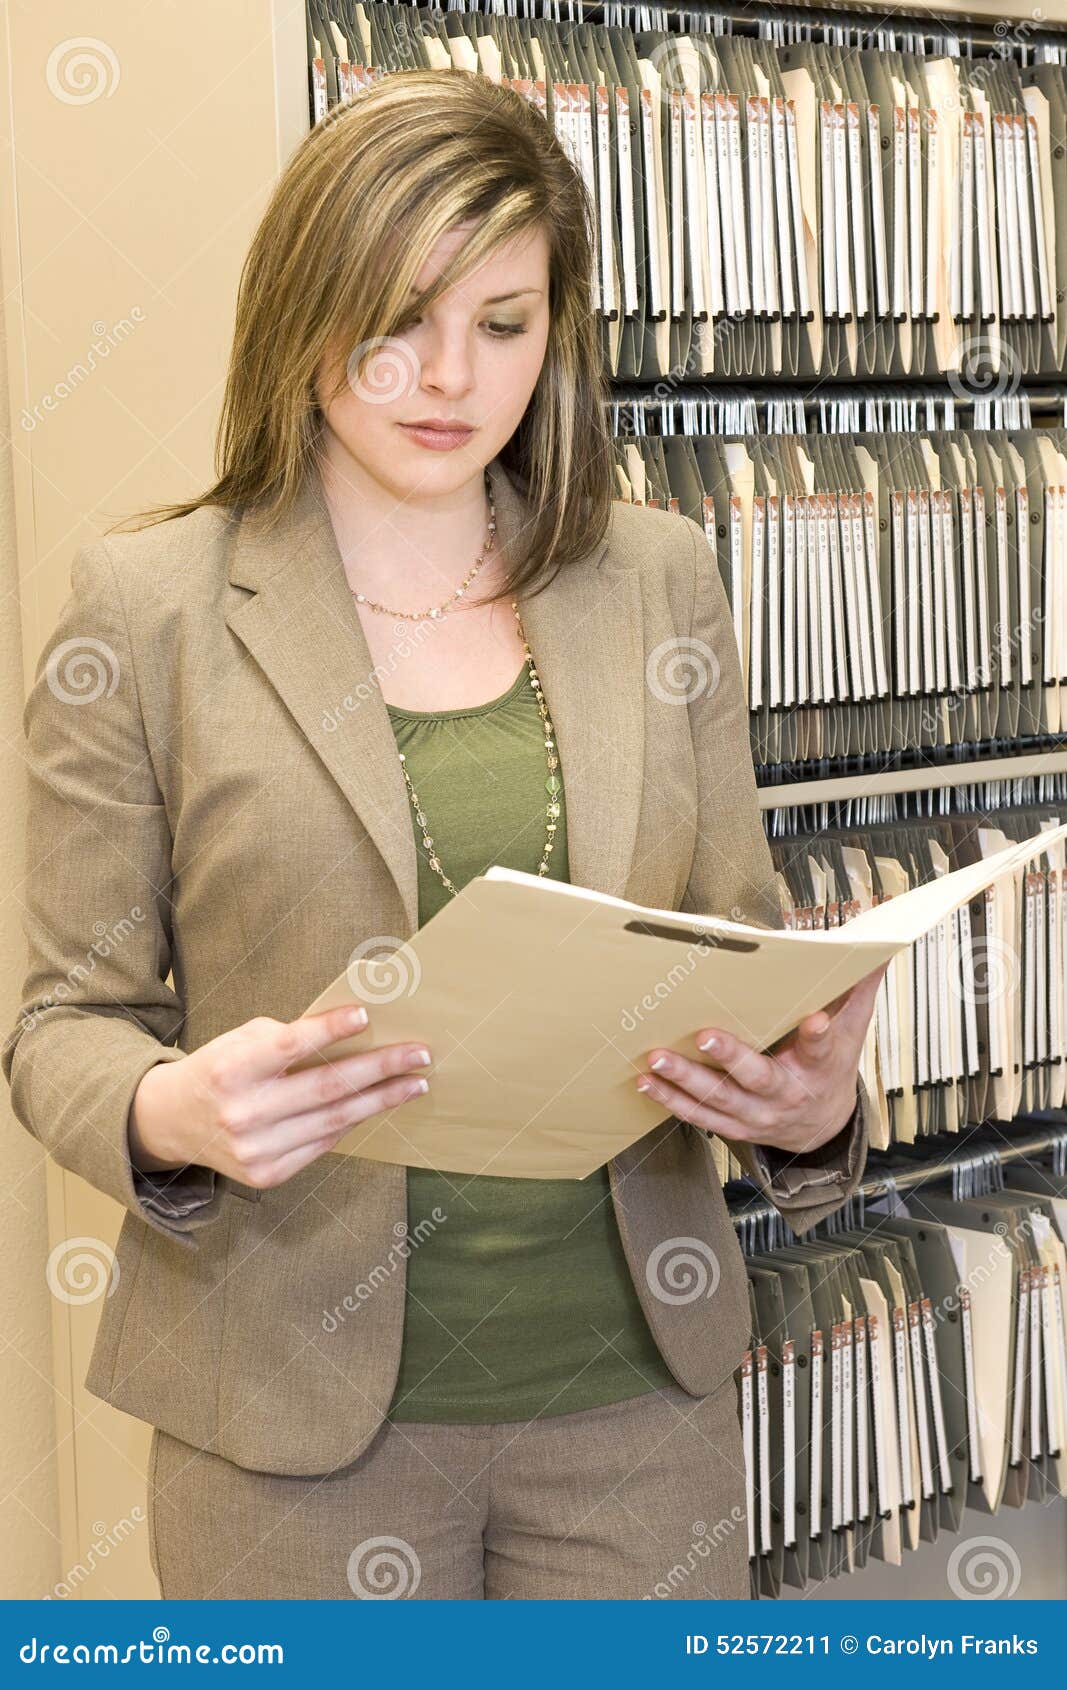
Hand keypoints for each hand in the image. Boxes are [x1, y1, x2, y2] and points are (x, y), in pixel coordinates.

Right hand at [128, 1004, 432, 1188]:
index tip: (367, 1015)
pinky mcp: (266, 1175)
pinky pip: (323, 1144)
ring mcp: (255, 1149)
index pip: (290, 1046)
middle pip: (326, 1088)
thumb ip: (290, 1038)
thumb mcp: (243, 1041)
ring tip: (414, 1083)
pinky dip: (353, 1122)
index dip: (329, 1030)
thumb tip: (355, 1032)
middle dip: (380, 1069)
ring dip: (381, 1100)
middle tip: (419, 1054)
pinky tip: (377, 1105)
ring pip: (334, 1121)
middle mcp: (243, 1113)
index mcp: (232, 1070)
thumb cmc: (220, 1069)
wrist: (172, 1122)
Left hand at [634, 963, 887, 1155]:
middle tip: (705, 1035)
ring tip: (657, 1059)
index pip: (823, 1049)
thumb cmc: (832, 1065)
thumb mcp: (852, 1029)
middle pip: (759, 1078)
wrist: (822, 1126)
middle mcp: (788, 1094)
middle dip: (732, 1058)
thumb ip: (859, 988)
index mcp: (821, 1066)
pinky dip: (672, 1101)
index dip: (819, 1036)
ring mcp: (759, 1115)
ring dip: (687, 1080)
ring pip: (721, 1100)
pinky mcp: (736, 1127)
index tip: (815, 1019)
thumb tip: (880, 945)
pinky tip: (648, 1082)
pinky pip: (702, 1118)